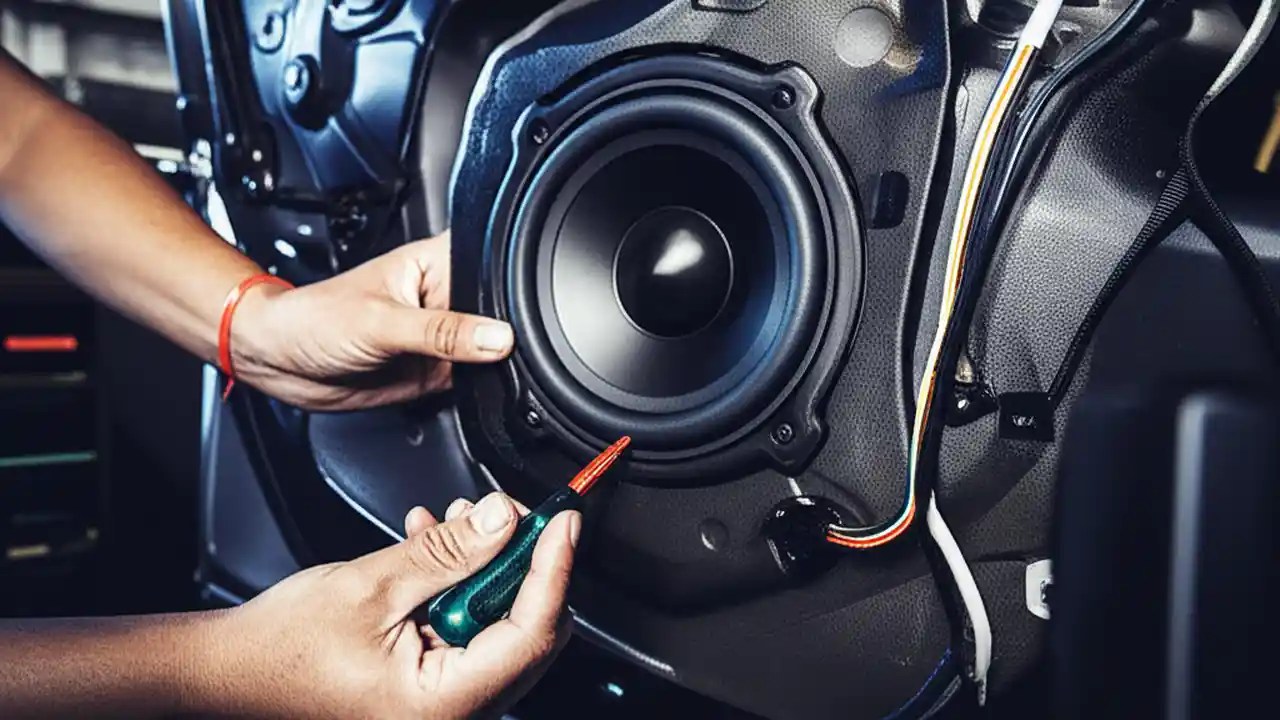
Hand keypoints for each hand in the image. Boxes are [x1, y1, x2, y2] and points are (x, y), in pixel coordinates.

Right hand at [204, 493, 578, 718]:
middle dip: (518, 563)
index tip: (562, 522)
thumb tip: (505, 521)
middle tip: (509, 514)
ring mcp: (439, 700)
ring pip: (494, 624)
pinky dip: (457, 584)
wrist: (228, 672)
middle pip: (524, 631)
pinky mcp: (427, 682)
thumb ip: (448, 553)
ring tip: (459, 522)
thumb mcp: (372, 585)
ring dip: (483, 567)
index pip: (531, 633)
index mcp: (441, 704)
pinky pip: (464, 628)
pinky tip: (435, 546)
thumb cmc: (279, 649)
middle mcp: (449, 712)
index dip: (553, 570)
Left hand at [232, 231, 512, 409]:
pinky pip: (473, 381)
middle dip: (505, 333)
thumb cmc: (313, 319)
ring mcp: (443, 336)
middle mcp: (445, 297)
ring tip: (470, 366)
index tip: (527, 313)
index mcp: (436, 262)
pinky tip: (468, 387)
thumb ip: (443, 332)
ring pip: (490, 351)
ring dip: (492, 364)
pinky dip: (478, 388)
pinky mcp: (437, 370)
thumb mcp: (383, 323)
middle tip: (498, 349)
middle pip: (499, 313)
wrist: (279, 360)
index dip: (515, 287)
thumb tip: (497, 338)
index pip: (494, 265)